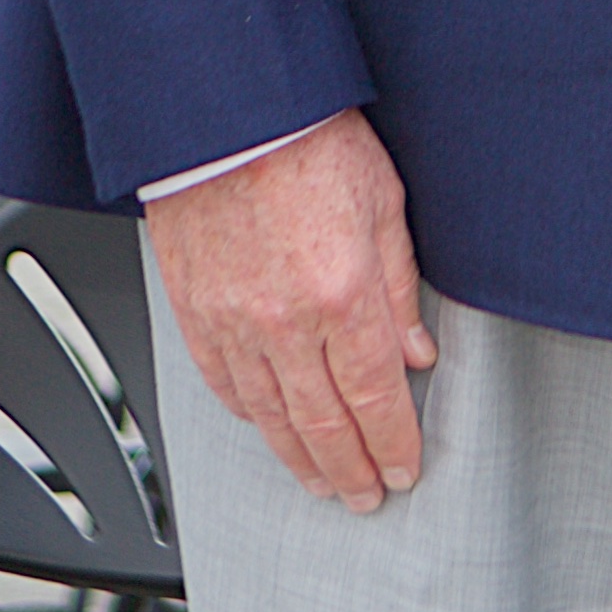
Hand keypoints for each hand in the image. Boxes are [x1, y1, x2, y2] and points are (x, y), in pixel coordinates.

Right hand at [142, 110, 438, 510]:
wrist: (228, 115)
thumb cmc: (310, 141)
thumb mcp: (385, 204)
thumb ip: (402, 287)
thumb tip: (417, 353)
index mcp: (342, 294)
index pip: (375, 396)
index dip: (393, 443)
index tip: (405, 470)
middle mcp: (284, 321)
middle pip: (322, 422)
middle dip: (351, 469)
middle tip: (367, 496)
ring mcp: (232, 322)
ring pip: (269, 416)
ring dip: (299, 458)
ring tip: (324, 481)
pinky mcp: (194, 312)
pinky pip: (222, 384)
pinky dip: (249, 416)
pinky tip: (267, 429)